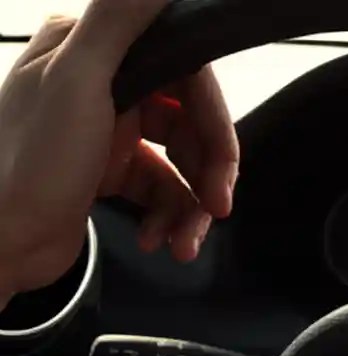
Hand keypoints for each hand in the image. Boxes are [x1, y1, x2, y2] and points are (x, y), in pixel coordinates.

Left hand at [0, 0, 238, 308]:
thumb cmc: (25, 168)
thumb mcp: (75, 81)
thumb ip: (118, 22)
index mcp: (91, 54)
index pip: (183, 75)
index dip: (212, 119)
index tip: (223, 159)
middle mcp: (100, 86)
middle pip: (188, 124)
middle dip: (208, 172)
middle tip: (216, 206)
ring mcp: (106, 130)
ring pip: (180, 164)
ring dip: (190, 207)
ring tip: (184, 242)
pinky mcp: (107, 171)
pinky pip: (160, 192)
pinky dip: (165, 219)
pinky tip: (154, 239)